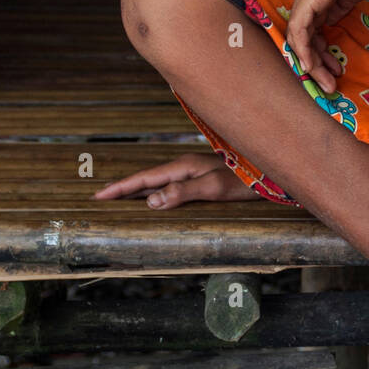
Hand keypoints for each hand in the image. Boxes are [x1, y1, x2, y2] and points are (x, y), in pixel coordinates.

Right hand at [92, 153, 255, 206]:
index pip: (144, 178)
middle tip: (100, 197)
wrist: (270, 173)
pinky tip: (153, 198)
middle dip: (123, 187)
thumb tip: (150, 201)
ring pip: (158, 181)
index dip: (121, 187)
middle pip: (147, 178)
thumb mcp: (214, 188)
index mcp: (183, 167)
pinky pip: (169, 185)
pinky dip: (154, 191)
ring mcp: (193, 171)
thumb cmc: (245, 181)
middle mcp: (185, 167)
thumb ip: (183, 192)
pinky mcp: (201, 177)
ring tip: (118, 198)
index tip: (99, 195)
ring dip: (137, 189)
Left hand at [286, 0, 368, 91]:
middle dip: (318, 60)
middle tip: (332, 82)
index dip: (322, 50)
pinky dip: (303, 50)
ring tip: (327, 81)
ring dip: (312, 61)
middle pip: (306, 32)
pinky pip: (299, 30)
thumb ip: (343, 5)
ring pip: (300, 35)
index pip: (313, 24)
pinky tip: (312, 67)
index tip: (337, 70)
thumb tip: (335, 19)